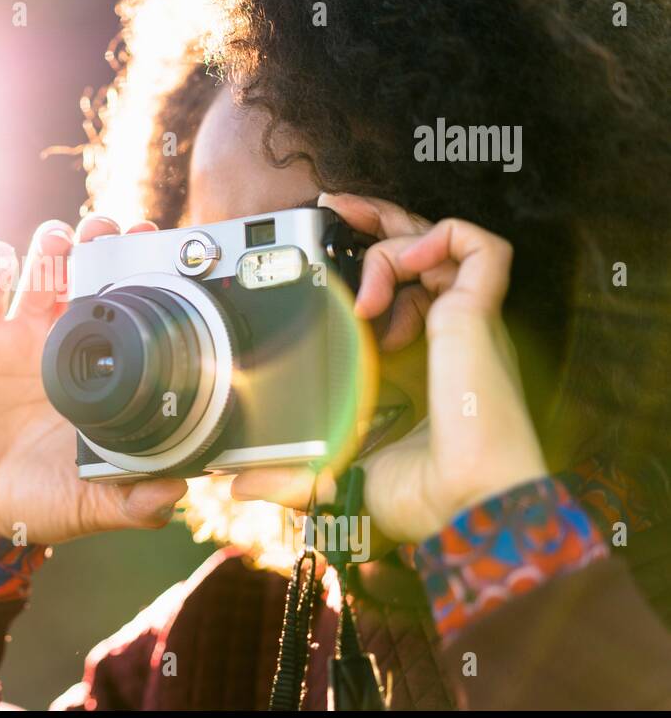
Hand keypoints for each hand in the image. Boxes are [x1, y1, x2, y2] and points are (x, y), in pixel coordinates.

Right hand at [0, 216, 187, 543]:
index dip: (141, 273)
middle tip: (111, 229)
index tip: (156, 249)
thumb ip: (132, 502)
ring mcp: (18, 337)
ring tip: (61, 239)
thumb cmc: (38, 503)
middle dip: (100, 242)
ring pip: (40, 270)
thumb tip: (178, 491)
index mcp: (99, 371)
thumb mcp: (90, 505)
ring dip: (52, 245)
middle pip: (86, 273)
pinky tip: (2, 260)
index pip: (125, 307)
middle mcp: (63, 343)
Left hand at [228, 193, 547, 544]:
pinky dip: (438, 241)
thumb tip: (236, 483)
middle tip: (333, 209)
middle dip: (375, 222)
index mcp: (415, 364)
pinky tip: (400, 277)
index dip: (366, 263)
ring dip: (393, 245)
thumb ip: (288, 475)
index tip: (323, 254)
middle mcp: (443, 336)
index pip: (397, 289)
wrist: (467, 508)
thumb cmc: (424, 499)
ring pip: (439, 242)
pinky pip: (480, 248)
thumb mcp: (337, 478)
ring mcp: (465, 324)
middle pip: (418, 249)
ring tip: (365, 294)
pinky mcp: (481, 316)